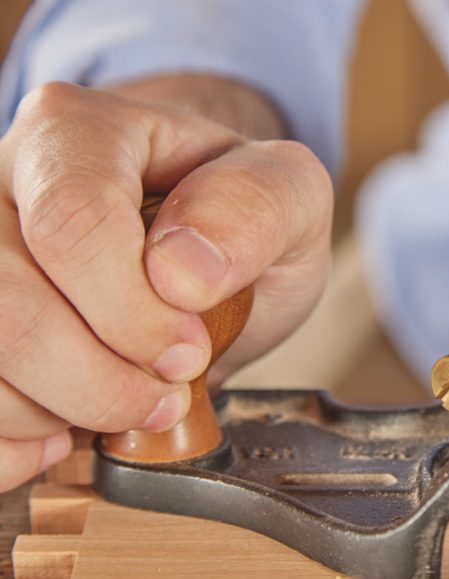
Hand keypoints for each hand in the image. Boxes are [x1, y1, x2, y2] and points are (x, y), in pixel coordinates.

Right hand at [0, 78, 332, 491]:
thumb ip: (255, 209)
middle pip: (4, 303)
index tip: (190, 351)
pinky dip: (15, 445)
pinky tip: (68, 428)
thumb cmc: (238, 222)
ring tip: (127, 403)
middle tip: (166, 395)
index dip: (133, 312)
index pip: (72, 224)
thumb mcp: (290, 197)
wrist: (205, 260)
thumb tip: (181, 273)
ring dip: (58, 411)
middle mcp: (0, 186)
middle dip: (96, 379)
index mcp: (77, 134)